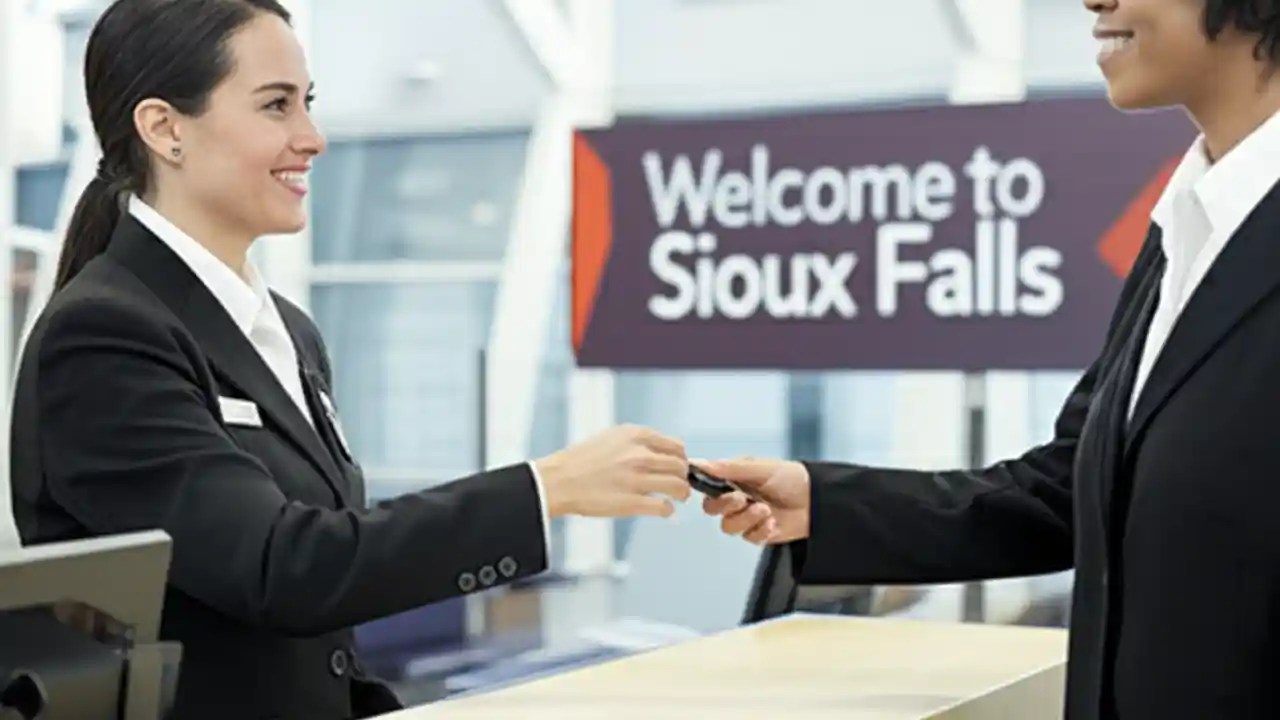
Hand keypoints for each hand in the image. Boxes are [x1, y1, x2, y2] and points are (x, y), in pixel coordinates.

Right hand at [535, 425, 690, 518]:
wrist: (558, 481)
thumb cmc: (582, 460)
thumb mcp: (613, 437)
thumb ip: (639, 443)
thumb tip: (665, 452)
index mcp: (635, 436)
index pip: (676, 446)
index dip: (681, 458)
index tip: (679, 466)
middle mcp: (639, 455)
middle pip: (680, 466)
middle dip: (683, 477)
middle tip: (679, 484)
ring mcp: (637, 479)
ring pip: (678, 486)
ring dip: (681, 493)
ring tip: (677, 497)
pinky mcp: (631, 503)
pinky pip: (664, 507)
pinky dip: (668, 510)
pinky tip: (663, 509)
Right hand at [699, 458, 809, 543]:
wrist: (818, 499)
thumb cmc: (791, 477)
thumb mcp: (760, 468)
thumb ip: (729, 468)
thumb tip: (699, 463)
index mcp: (734, 479)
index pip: (707, 484)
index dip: (705, 487)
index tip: (714, 487)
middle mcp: (737, 498)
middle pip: (713, 509)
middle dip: (726, 505)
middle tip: (741, 499)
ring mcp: (747, 517)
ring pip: (729, 526)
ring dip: (746, 519)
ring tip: (765, 510)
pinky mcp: (759, 534)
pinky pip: (749, 538)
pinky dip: (760, 530)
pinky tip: (773, 522)